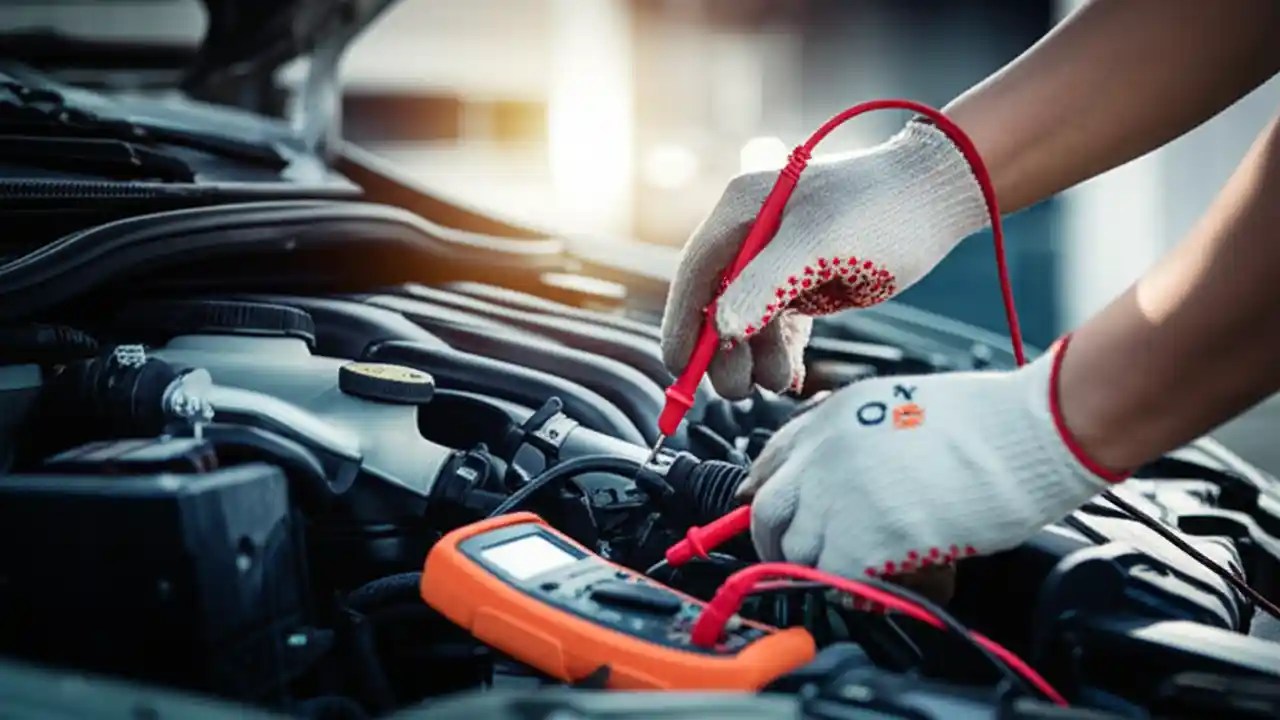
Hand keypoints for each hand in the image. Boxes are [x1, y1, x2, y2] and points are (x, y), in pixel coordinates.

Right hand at [660, 120, 988, 398]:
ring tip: (779, 382)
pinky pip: (779, 324)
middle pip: (717, 301)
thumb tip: (718, 328)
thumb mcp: (820, 246)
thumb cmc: (883, 210)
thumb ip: (764, 285)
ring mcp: (778, 257)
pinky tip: (789, 374)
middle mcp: (752, 232)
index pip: (695, 272)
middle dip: (724, 349)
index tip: (679, 367)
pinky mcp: (805, 279)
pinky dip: (781, 351)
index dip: (683, 321)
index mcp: (742, 209)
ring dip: (757, 356)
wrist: (940, 198)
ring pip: (748, 319)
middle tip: (739, 390)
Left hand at [736, 342, 1118, 579]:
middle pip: (768, 513)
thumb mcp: (894, 404)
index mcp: (828, 419)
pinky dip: (851, 591)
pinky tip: (875, 586)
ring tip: (853, 570)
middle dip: (777, 541)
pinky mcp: (864, 542)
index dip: (764, 495)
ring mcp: (838, 500)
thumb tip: (833, 476)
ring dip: (820, 567)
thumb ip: (851, 438)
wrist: (1025, 435)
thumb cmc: (983, 421)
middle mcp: (821, 458)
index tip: (770, 515)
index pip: (768, 464)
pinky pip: (834, 582)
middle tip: (797, 557)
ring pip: (797, 552)